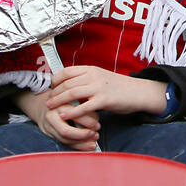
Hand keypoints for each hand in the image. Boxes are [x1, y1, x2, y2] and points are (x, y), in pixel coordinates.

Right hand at [16, 88, 99, 150]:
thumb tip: (97, 119)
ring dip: (80, 144)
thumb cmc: (64, 99)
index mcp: (59, 103)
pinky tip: (86, 146)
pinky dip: (76, 146)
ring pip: (64, 139)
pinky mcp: (48, 133)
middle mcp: (51, 116)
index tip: (97, 125)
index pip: (73, 115)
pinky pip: (62, 142)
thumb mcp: (73, 97)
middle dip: (82, 135)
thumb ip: (83, 104)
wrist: (42, 103)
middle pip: (66, 131)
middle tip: (95, 135)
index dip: (87, 122)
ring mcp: (48, 126)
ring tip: (93, 143)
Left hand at [47, 65, 168, 119]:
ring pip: (72, 93)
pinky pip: (83, 107)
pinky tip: (64, 116)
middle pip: (67, 83)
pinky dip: (71, 112)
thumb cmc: (119, 87)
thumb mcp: (101, 77)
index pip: (66, 71)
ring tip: (50, 107)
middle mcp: (93, 76)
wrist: (138, 92)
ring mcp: (98, 87)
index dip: (55, 80)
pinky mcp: (104, 100)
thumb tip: (69, 83)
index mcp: (91, 69)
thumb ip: (86, 79)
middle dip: (54, 93)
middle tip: (47, 101)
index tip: (50, 88)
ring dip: (58, 101)